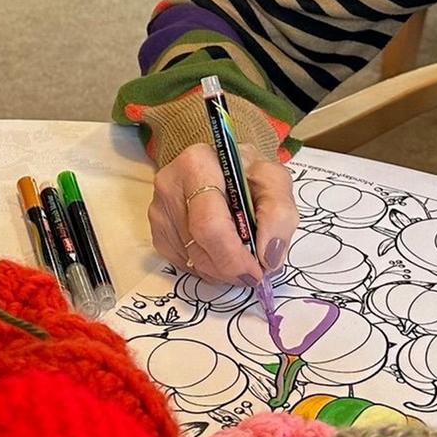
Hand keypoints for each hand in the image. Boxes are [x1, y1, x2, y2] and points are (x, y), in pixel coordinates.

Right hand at [148, 142, 296, 283]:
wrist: (226, 169)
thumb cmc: (248, 174)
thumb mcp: (275, 182)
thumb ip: (279, 215)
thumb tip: (268, 257)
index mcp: (197, 165)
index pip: (210, 225)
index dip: (235, 256)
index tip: (258, 270)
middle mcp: (170, 187)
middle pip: (200, 249)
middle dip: (232, 269)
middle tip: (256, 271)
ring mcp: (159, 211)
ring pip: (193, 262)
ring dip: (224, 271)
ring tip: (242, 256)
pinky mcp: (158, 232)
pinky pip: (185, 265)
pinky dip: (210, 268)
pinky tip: (223, 251)